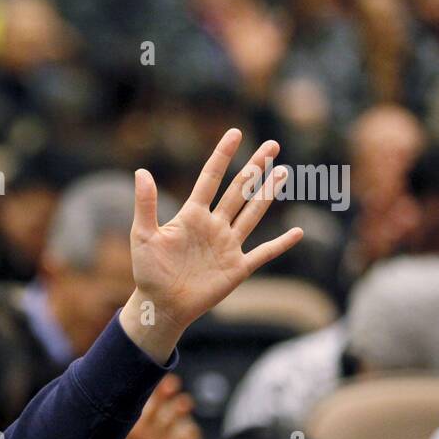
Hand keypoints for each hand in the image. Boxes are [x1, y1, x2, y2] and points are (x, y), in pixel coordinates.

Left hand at [120, 128, 302, 361]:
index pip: (210, 179)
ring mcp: (227, 246)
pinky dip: (280, 245)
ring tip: (284, 172)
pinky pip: (263, 253)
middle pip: (238, 190)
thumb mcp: (142, 236)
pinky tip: (297, 233)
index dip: (222, 156)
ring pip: (253, 214)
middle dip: (255, 167)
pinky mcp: (237, 268)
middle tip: (272, 145)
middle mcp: (213, 226)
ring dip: (268, 194)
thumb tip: (141, 171)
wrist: (160, 305)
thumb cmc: (147, 272)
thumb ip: (145, 204)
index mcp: (192, 215)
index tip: (235, 133)